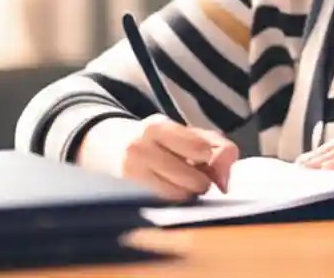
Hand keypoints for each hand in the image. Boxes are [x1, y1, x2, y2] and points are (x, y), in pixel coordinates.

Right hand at [77, 115, 238, 200]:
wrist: (108, 147)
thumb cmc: (157, 139)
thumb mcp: (185, 132)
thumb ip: (217, 147)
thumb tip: (225, 182)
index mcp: (156, 127)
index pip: (202, 151)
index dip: (209, 159)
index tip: (201, 159)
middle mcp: (139, 149)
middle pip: (194, 180)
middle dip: (200, 181)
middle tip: (191, 175)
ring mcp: (130, 175)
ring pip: (181, 198)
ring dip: (187, 195)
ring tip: (178, 184)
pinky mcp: (126, 196)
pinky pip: (165, 207)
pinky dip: (173, 203)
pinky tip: (165, 192)